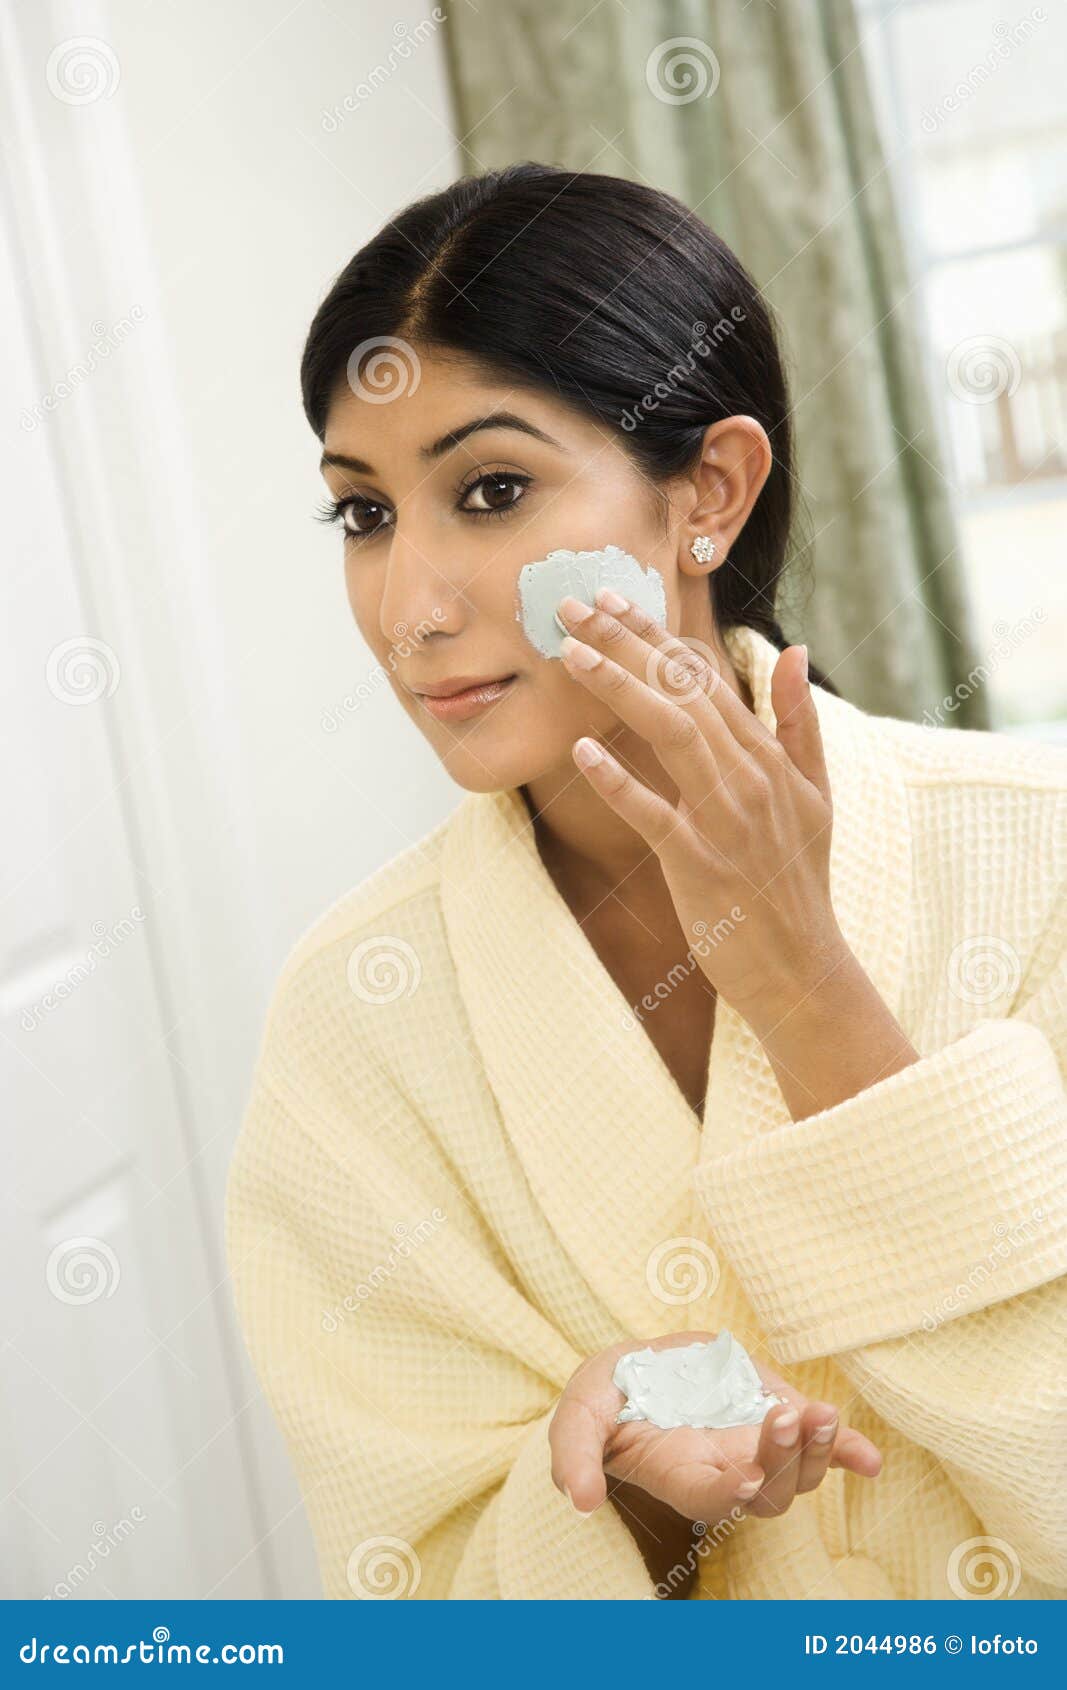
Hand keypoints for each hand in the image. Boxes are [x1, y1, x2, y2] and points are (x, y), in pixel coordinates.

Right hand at [550, 1331, 881, 1531]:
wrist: (643, 1368)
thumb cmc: (607, 1399)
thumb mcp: (578, 1416)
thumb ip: (573, 1456)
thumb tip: (578, 1501)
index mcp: (680, 1474)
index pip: (710, 1498)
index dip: (729, 1492)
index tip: (743, 1476)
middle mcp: (726, 1470)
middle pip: (768, 1490)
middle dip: (783, 1459)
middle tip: (786, 1416)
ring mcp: (758, 1446)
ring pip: (801, 1472)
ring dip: (820, 1451)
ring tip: (823, 1414)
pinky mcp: (779, 1415)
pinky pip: (822, 1445)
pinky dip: (847, 1452)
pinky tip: (868, 1458)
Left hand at [555, 591, 850, 1029]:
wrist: (802, 968)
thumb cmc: (797, 883)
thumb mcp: (815, 795)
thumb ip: (799, 721)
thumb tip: (794, 649)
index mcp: (767, 758)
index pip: (704, 679)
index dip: (655, 636)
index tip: (612, 601)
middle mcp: (749, 778)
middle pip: (682, 692)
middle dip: (626, 643)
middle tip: (572, 605)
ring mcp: (726, 821)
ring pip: (670, 735)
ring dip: (618, 689)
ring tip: (569, 654)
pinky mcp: (700, 866)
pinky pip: (654, 816)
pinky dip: (618, 783)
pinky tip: (580, 753)